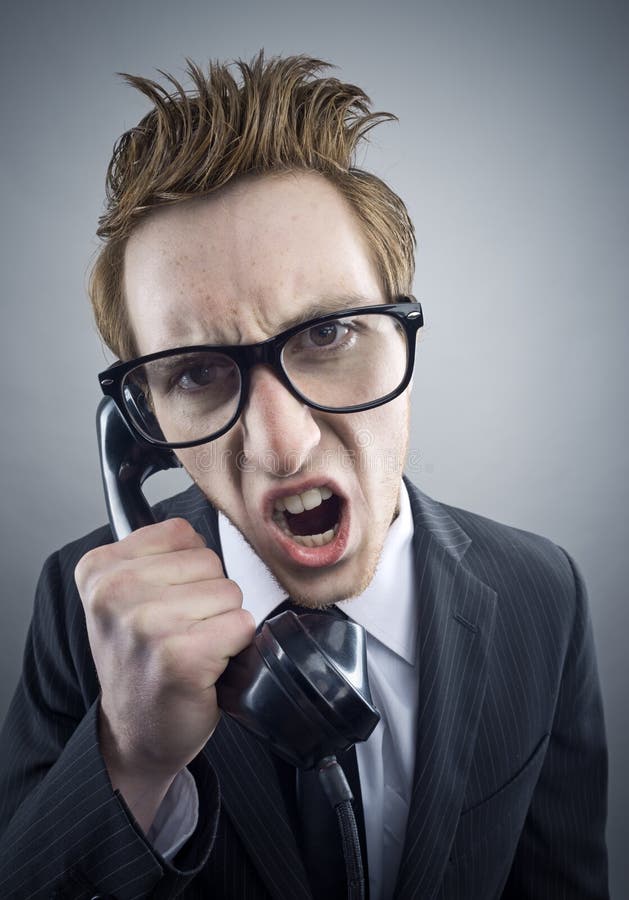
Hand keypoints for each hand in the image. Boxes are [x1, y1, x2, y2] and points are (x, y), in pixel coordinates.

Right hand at [75, 518, 254, 828]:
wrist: (137, 733)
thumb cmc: (142, 660)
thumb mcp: (128, 595)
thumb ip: (161, 553)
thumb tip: (220, 522)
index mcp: (99, 568)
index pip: (182, 533)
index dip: (189, 570)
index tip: (166, 603)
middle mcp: (114, 592)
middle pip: (209, 561)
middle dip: (208, 597)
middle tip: (180, 632)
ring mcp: (145, 624)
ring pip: (229, 592)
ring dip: (221, 623)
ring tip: (192, 648)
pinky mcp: (179, 657)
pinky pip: (241, 624)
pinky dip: (235, 646)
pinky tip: (205, 666)